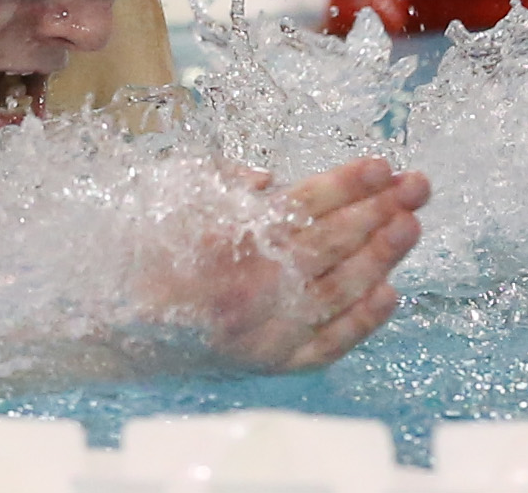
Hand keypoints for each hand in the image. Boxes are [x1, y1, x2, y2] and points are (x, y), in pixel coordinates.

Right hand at [149, 157, 428, 371]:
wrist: (109, 322)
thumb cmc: (140, 246)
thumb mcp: (171, 191)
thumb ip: (223, 178)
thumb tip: (273, 181)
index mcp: (226, 238)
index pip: (303, 204)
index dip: (347, 183)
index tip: (382, 164)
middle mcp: (249, 286)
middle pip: (330, 244)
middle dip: (380, 211)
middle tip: (418, 186)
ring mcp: (262, 330)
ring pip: (338, 292)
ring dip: (381, 259)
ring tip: (412, 227)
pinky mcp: (266, 363)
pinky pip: (325, 346)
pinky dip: (360, 323)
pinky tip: (390, 295)